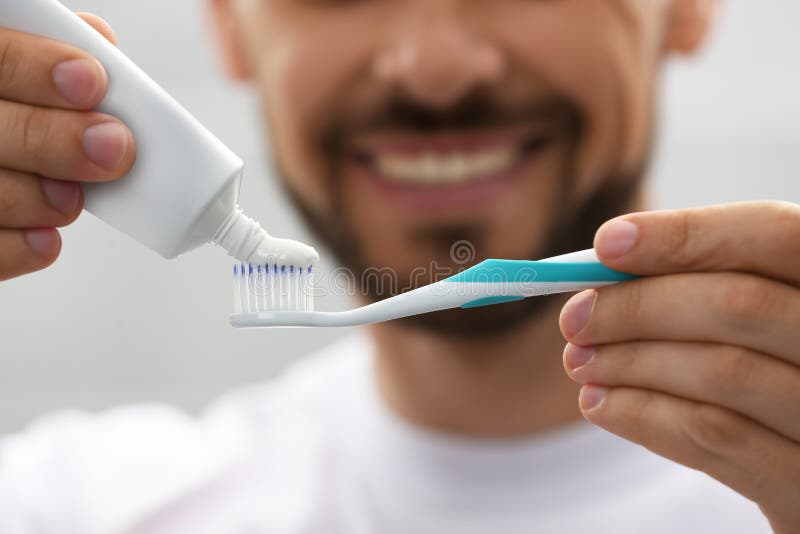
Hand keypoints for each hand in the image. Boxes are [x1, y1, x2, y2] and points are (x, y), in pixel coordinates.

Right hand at [0, 14, 134, 280]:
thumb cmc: (8, 104)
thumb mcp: (12, 56)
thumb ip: (46, 49)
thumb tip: (98, 43)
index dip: (37, 70)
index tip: (92, 82)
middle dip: (54, 140)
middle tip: (114, 148)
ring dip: (37, 199)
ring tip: (73, 199)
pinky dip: (16, 249)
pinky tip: (47, 240)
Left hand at [559, 201, 799, 533]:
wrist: (799, 467)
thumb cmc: (767, 373)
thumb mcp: (752, 318)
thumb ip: (698, 282)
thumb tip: (607, 256)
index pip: (773, 233)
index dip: (686, 234)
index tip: (606, 244)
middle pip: (737, 304)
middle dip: (638, 307)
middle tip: (574, 319)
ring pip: (720, 371)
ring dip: (629, 363)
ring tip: (578, 363)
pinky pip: (713, 439)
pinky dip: (641, 415)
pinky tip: (600, 405)